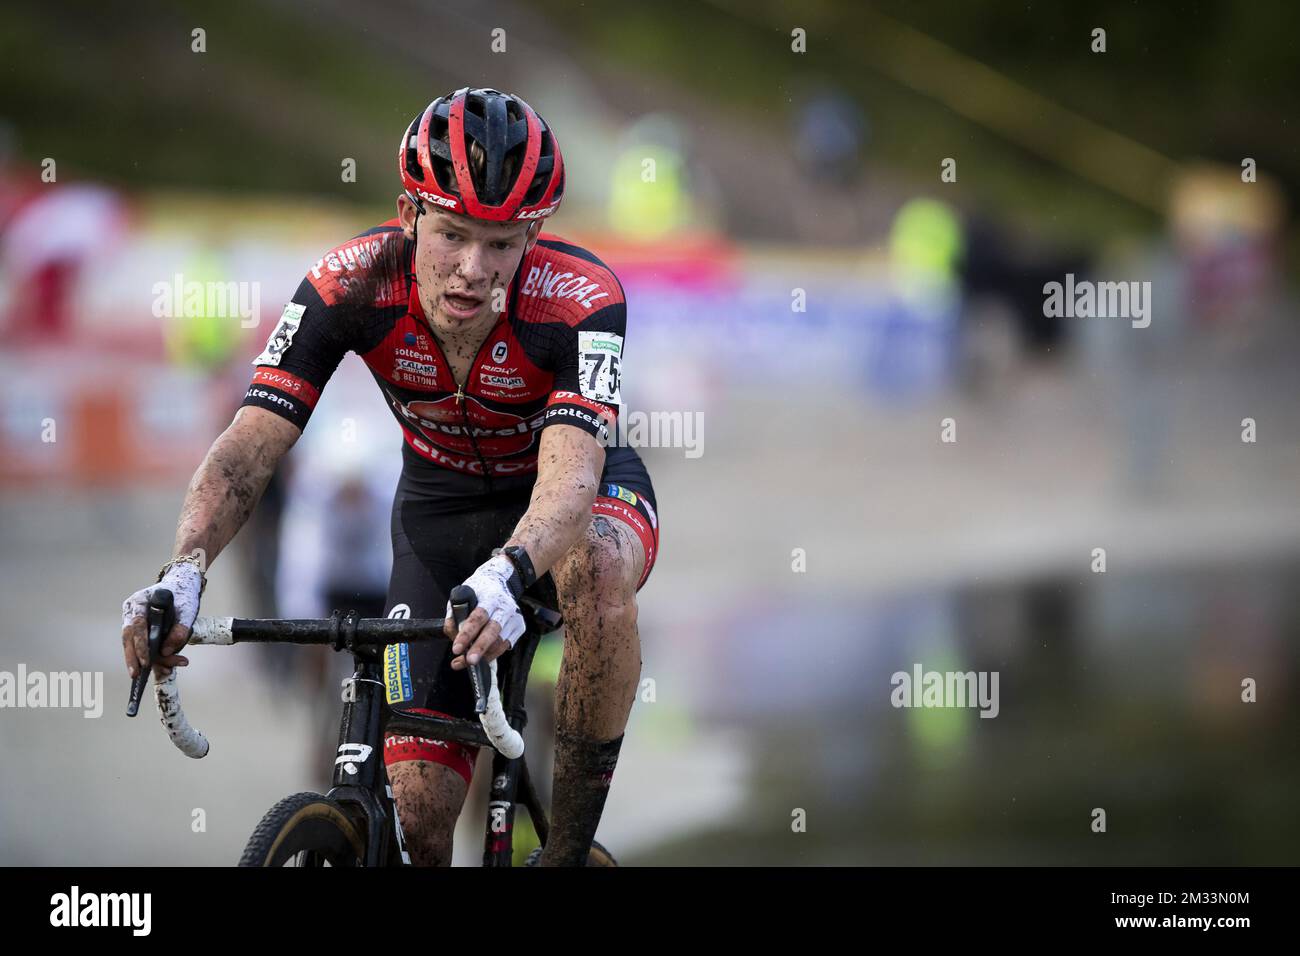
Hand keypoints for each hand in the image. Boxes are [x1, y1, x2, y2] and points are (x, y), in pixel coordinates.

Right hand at [121, 563, 202, 680]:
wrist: (182, 585)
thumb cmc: (183, 595)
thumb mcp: (188, 610)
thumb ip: (179, 630)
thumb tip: (166, 652)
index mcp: (141, 600)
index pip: (137, 624)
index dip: (141, 644)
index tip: (146, 660)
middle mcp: (132, 610)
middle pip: (128, 637)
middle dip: (133, 658)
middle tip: (137, 675)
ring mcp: (132, 619)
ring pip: (132, 643)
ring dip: (142, 659)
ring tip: (155, 673)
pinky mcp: (138, 628)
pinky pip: (140, 644)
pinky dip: (150, 656)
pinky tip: (164, 666)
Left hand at [444, 555, 523, 670]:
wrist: (500, 581)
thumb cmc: (478, 591)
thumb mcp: (461, 595)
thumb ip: (454, 614)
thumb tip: (453, 636)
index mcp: (490, 597)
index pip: (477, 618)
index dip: (466, 635)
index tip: (456, 648)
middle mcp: (505, 608)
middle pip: (493, 632)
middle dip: (480, 648)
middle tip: (469, 661)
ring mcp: (514, 618)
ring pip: (500, 643)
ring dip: (482, 656)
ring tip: (463, 662)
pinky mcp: (519, 627)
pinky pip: (504, 646)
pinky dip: (491, 654)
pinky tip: (480, 657)